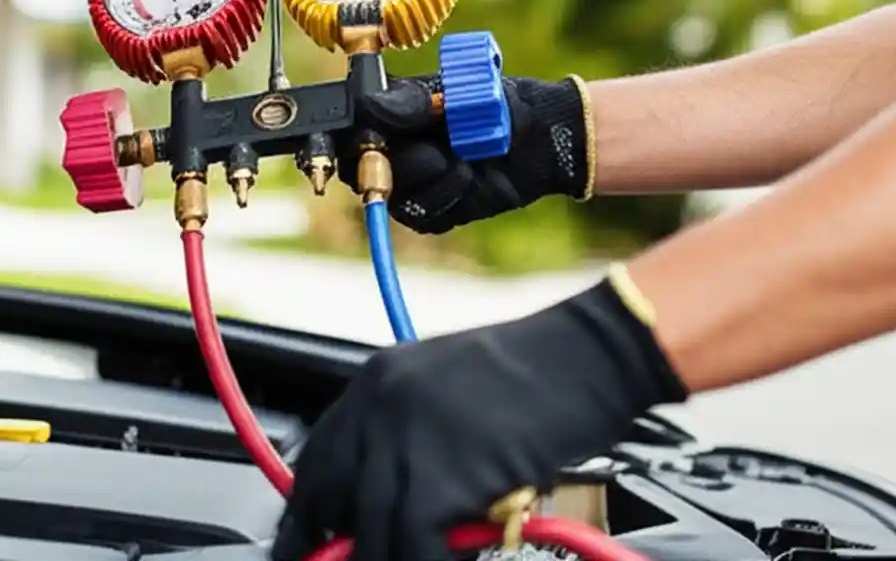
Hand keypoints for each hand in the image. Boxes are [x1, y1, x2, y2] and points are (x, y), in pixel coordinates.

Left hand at [270, 274, 686, 560]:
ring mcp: (408, 442)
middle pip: (328, 500)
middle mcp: (378, 408)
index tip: (305, 543)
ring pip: (369, 535)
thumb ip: (410, 438)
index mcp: (375, 381)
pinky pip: (415, 548)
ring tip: (413, 557)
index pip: (316, 461)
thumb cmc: (539, 372)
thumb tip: (383, 500)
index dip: (308, 514)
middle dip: (333, 545)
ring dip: (382, 558)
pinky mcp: (443, 479)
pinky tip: (454, 557)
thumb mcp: (450, 389)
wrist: (590, 355)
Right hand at [338, 74, 592, 233]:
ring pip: (390, 194)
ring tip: (459, 157)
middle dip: (396, 160)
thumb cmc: (495, 105)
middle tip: (431, 150)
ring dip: (428, 175)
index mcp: (384, 114)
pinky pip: (421, 214)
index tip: (364, 138)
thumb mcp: (453, 94)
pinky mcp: (430, 212)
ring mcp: (408, 185)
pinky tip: (467, 176)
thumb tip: (371, 106)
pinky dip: (446, 195)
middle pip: (356, 168)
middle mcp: (389, 151)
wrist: (539, 137)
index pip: (343, 130)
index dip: (339, 139)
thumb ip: (410, 102)